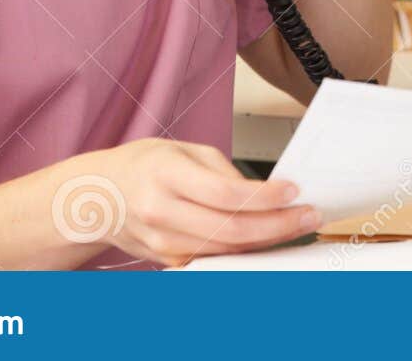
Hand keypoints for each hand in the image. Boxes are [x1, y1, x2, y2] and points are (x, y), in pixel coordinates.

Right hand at [84, 137, 319, 267]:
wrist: (102, 197)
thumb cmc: (145, 166)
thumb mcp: (184, 149)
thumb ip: (222, 171)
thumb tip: (262, 193)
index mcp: (165, 175)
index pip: (223, 193)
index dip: (264, 197)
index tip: (293, 190)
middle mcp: (162, 213)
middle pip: (230, 229)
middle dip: (277, 225)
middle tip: (309, 214)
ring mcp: (164, 243)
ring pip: (226, 249)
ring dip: (268, 240)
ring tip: (298, 224)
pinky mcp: (169, 261)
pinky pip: (216, 257)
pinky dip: (246, 249)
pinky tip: (269, 237)